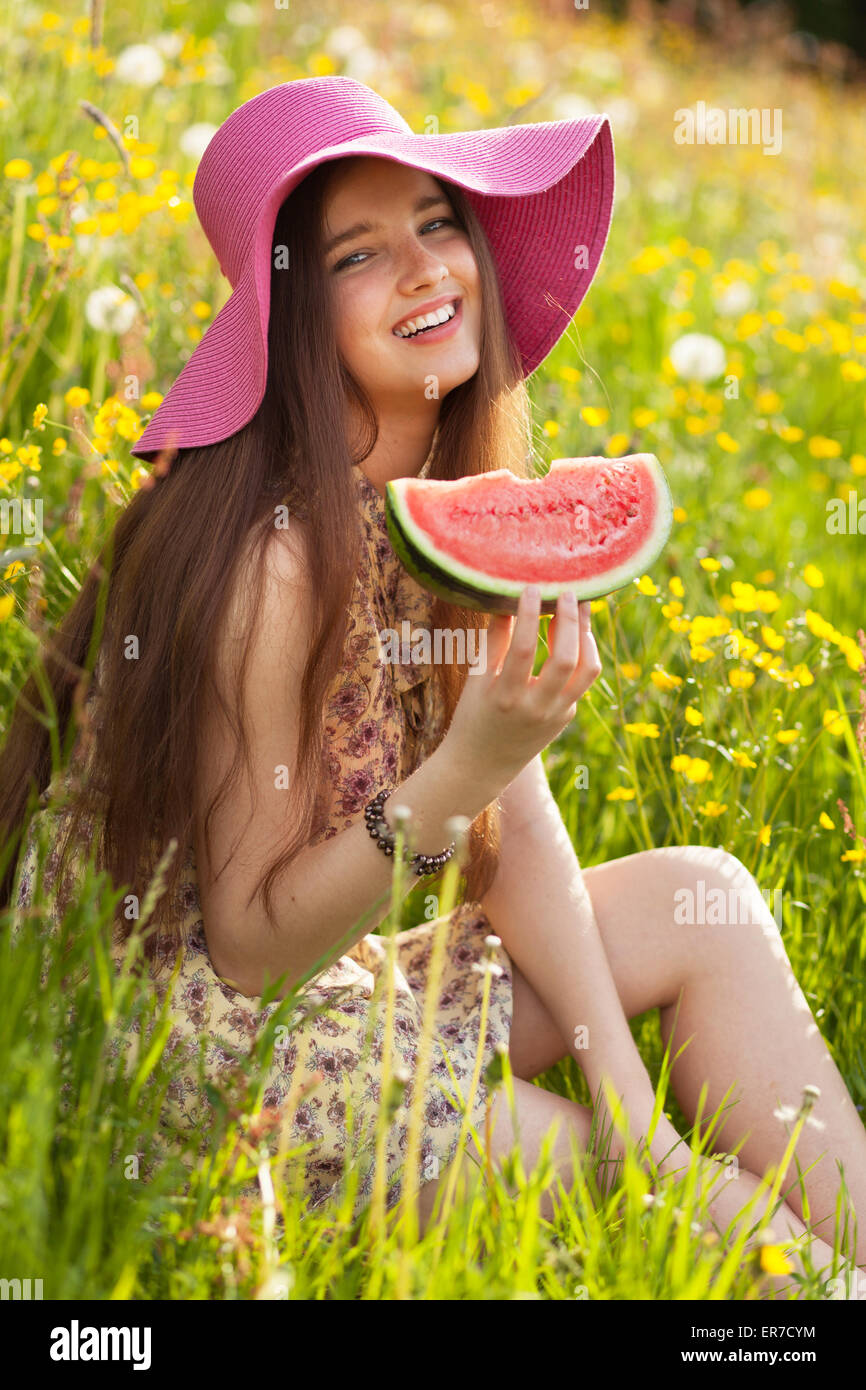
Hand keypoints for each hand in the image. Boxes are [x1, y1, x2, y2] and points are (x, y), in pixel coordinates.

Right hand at [444, 585, 601, 789]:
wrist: (482, 765)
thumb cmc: (472, 716)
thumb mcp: (476, 680)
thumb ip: (494, 641)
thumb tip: (508, 600)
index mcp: (505, 698)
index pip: (523, 650)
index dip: (529, 615)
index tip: (532, 587)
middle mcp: (536, 708)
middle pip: (566, 659)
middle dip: (570, 620)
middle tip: (568, 592)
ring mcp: (557, 715)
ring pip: (587, 670)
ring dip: (586, 636)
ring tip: (578, 611)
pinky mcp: (567, 716)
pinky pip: (581, 680)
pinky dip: (579, 653)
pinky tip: (571, 635)